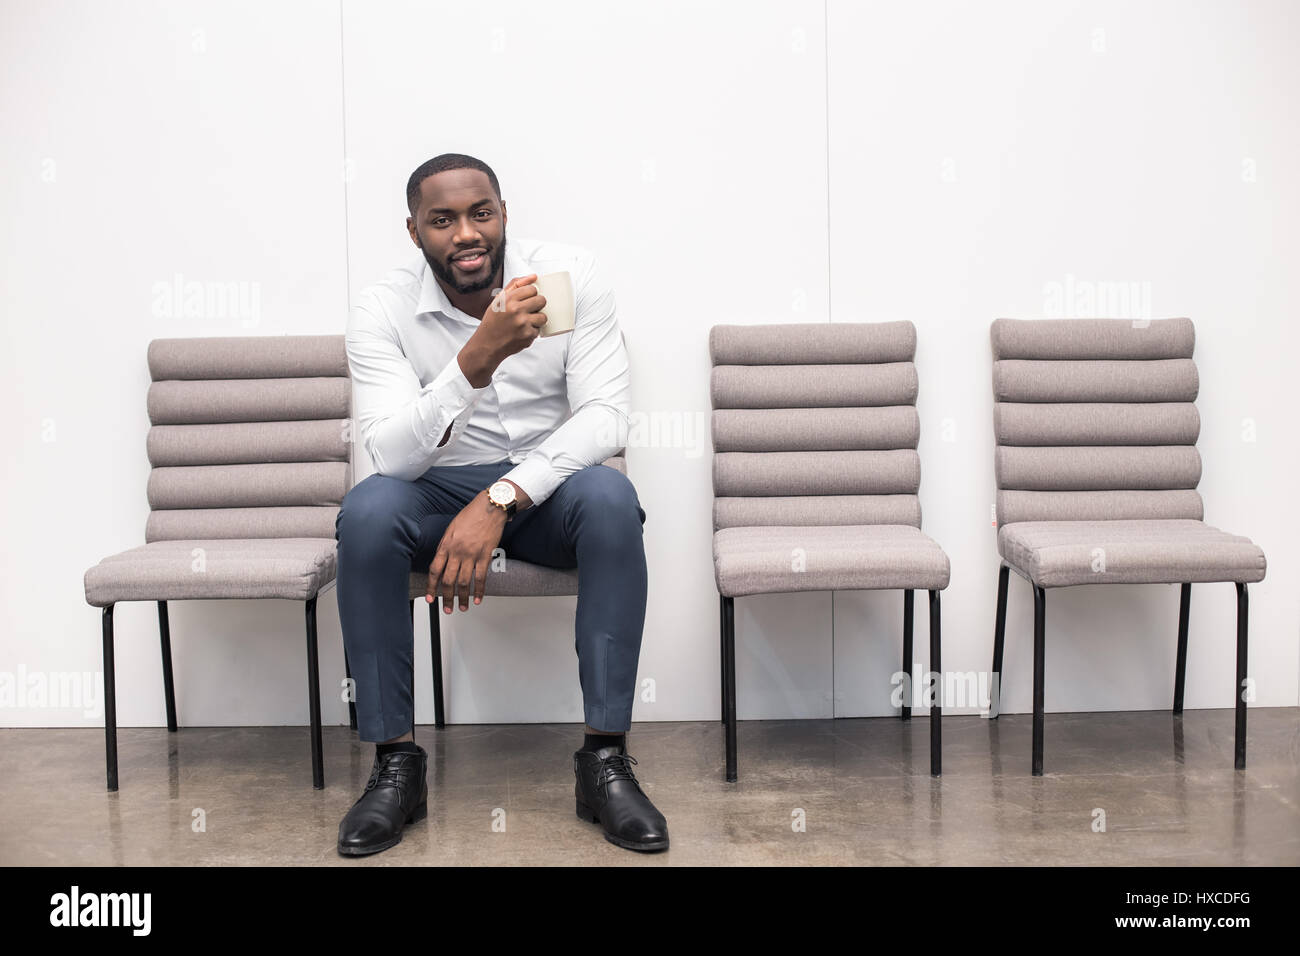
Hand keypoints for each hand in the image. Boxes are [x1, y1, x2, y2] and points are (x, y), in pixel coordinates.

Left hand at [426, 491, 507, 612]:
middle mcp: (457, 552)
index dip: (431, 587)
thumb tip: (442, 561)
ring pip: (464, 582)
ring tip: (462, 607)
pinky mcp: (485, 556)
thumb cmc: (471, 515)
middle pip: (448, 580)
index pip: (435, 571)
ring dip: (462, 598)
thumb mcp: (451, 529)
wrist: (490, 507)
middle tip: (446, 608)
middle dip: (446, 597)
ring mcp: (472, 555)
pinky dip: (479, 590)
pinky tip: (477, 599)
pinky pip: (481, 577)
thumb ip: (446, 546)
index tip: (430, 598)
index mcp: (446, 545)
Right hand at [459, 274, 548, 385]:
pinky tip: (521, 332)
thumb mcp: (499, 300)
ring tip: (526, 322)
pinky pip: (538, 330)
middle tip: (528, 310)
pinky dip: (532, 332)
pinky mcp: (528, 336)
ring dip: (537, 319)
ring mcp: (523, 324)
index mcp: (508, 299)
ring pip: (543, 316)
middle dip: (537, 305)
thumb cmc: (493, 321)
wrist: (487, 344)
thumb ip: (515, 285)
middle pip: (542, 300)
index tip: (526, 300)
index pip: (532, 289)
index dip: (531, 294)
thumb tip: (534, 276)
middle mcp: (516, 310)